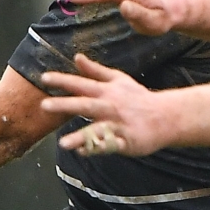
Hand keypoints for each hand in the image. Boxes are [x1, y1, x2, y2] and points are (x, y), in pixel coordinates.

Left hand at [40, 54, 167, 156]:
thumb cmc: (138, 98)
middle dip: (65, 105)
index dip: (63, 81)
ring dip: (81, 136)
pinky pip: (111, 146)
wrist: (165, 116)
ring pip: (98, 130)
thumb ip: (94, 70)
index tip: (44, 78)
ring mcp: (119, 125)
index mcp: (106, 91)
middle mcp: (111, 106)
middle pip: (86, 105)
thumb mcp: (118, 79)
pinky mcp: (127, 141)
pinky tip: (84, 151)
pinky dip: (98, 148)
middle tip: (44, 105)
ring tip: (63, 144)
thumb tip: (76, 57)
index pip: (81, 84)